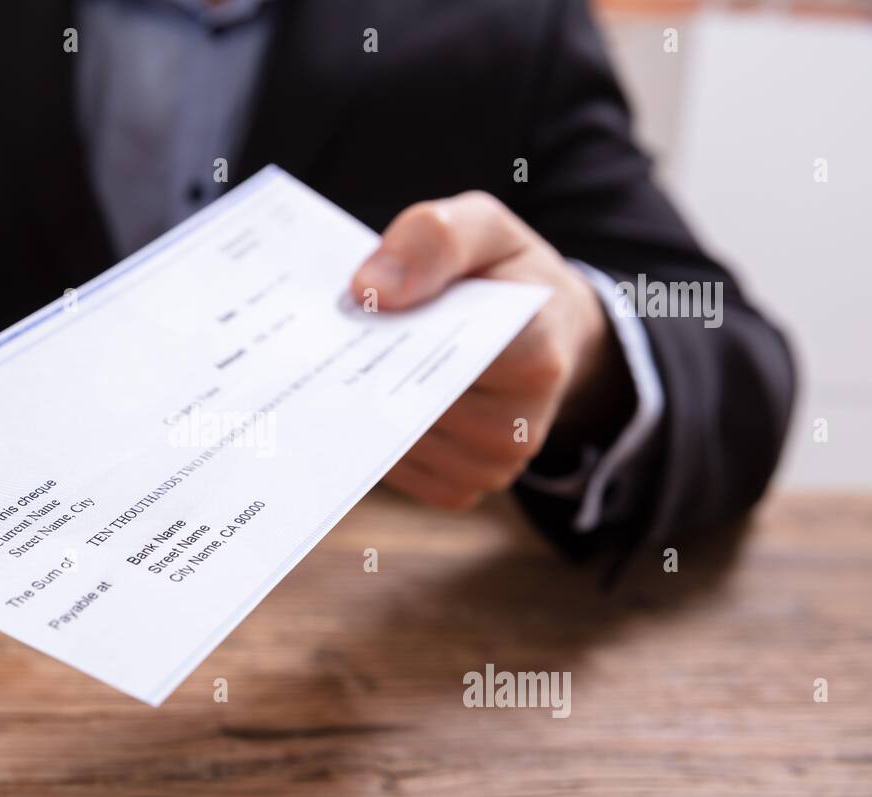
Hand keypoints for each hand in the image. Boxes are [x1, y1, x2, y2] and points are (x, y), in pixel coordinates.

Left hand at [352, 191, 631, 510]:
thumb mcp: (483, 228)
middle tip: (329, 340)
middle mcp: (516, 428)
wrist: (545, 333)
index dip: (387, 334)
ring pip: (392, 441)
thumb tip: (370, 289)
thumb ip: (435, 239)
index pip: (441, 356)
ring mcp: (488, 467)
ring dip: (363, 405)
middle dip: (366, 370)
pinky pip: (393, 470)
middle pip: (406, 404)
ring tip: (355, 364)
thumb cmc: (506, 277)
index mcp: (534, 356)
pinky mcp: (459, 490)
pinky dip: (373, 434)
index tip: (353, 308)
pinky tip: (368, 399)